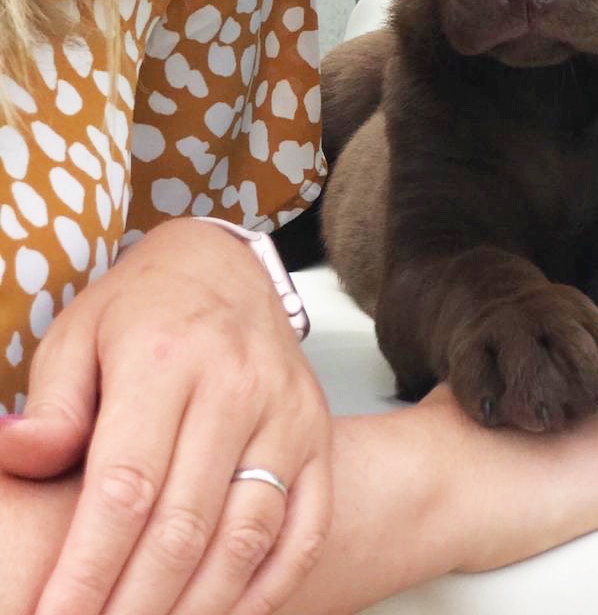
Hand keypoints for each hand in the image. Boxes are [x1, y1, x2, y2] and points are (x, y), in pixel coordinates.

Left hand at [0, 218, 330, 614]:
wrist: (224, 268)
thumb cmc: (139, 313)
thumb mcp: (77, 337)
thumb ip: (51, 406)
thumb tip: (13, 454)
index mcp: (166, 357)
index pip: (125, 487)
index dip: (85, 570)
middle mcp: (236, 384)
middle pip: (185, 525)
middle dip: (133, 607)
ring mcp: (287, 412)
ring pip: (247, 536)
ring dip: (197, 609)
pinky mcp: (317, 436)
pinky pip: (305, 528)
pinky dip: (269, 591)